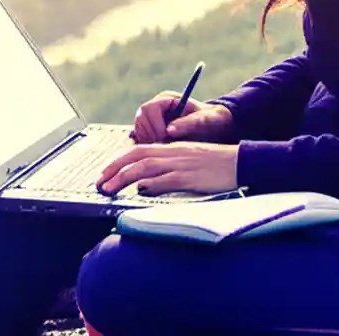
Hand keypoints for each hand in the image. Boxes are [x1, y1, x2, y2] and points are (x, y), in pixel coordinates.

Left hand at [95, 142, 237, 195]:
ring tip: (109, 189)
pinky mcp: (190, 178)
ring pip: (145, 167)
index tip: (104, 173)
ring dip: (123, 178)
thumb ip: (167, 167)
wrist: (239, 162)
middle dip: (113, 169)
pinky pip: (166, 179)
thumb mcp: (187, 160)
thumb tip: (145, 182)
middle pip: (135, 157)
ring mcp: (180, 165)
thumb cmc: (214, 164)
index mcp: (170, 148)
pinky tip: (139, 190)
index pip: (137, 150)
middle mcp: (171, 153)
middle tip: (99, 183)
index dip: (118, 161)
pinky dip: (150, 184)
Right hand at [131, 93, 234, 143]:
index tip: (167, 139)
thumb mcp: (204, 120)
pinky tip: (160, 152)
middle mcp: (155, 106)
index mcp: (167, 98)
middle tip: (165, 147)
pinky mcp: (149, 130)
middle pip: (140, 119)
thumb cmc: (210, 120)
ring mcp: (150, 118)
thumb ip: (188, 123)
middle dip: (151, 135)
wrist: (214, 127)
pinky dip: (147, 146)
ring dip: (149, 142)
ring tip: (165, 149)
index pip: (149, 109)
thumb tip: (169, 130)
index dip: (155, 126)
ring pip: (138, 130)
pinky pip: (140, 139)